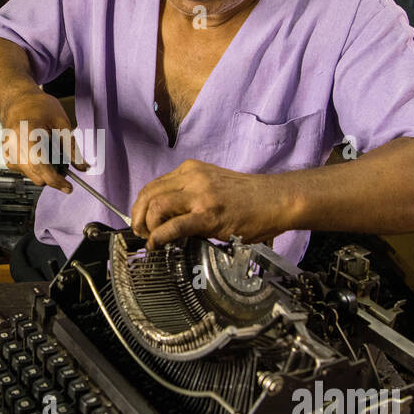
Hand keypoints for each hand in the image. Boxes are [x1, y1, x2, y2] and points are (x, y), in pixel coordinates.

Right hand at [0, 89, 83, 192]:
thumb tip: (81, 166)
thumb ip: (71, 146)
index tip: (69, 187)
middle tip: (63, 158)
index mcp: (27, 134)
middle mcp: (14, 147)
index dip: (57, 180)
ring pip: (33, 176)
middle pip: (37, 176)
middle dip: (53, 174)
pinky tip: (38, 149)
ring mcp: (9, 154)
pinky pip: (27, 172)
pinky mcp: (8, 159)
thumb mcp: (60, 121)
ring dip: (45, 169)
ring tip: (47, 147)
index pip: (41, 166)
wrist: (16, 100)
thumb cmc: (37, 105)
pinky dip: (36, 166)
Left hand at [130, 160, 296, 248]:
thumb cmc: (248, 197)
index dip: (140, 206)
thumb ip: (188, 196)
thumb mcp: (212, 186)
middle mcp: (192, 178)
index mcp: (191, 170)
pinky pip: (173, 226)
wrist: (275, 200)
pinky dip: (159, 236)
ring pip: (156, 206)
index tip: (140, 221)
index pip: (153, 185)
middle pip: (149, 194)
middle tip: (141, 233)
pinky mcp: (208, 215)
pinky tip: (159, 244)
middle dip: (138, 216)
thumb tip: (166, 218)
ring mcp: (200, 195)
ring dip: (147, 226)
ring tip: (151, 239)